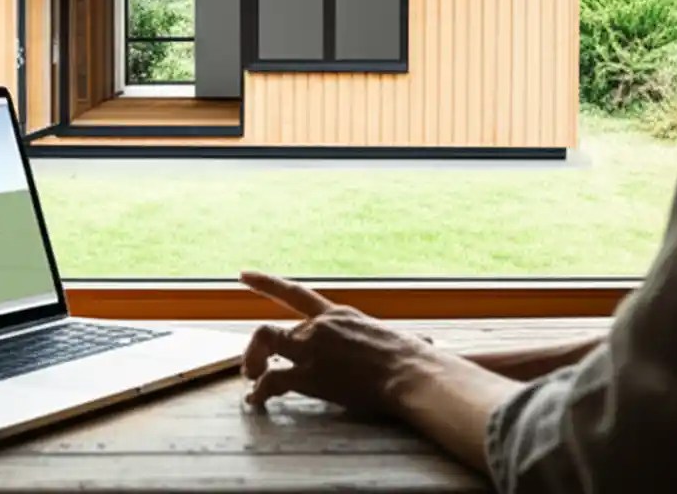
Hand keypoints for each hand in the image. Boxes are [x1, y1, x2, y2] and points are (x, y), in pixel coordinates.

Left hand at [239, 271, 439, 411]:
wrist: (412, 373)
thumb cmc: (415, 360)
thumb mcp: (400, 338)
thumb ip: (402, 341)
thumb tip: (432, 346)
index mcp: (338, 314)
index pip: (294, 293)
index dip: (266, 283)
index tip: (243, 276)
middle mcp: (319, 326)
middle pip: (275, 330)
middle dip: (260, 351)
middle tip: (253, 369)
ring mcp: (312, 348)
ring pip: (264, 342)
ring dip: (252, 361)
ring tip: (251, 379)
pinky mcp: (309, 374)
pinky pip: (271, 380)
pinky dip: (259, 391)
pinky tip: (256, 401)